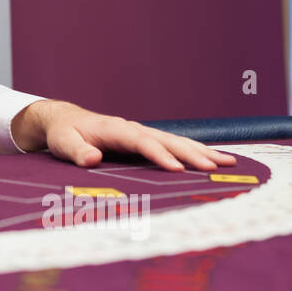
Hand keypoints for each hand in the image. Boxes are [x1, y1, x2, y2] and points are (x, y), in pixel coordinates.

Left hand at [10, 100, 237, 171]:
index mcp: (115, 130)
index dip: (160, 155)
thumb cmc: (64, 134)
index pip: (143, 143)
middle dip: (192, 154)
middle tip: (216, 169)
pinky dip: (195, 151)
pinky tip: (214, 159)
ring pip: (176, 141)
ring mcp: (142, 133)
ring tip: (228, 163)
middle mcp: (133, 128)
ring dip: (202, 152)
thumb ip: (76, 152)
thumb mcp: (63, 143)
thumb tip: (92, 159)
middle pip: (168, 140)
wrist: (64, 120)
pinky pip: (174, 144)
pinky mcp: (146, 139)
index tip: (178, 170)